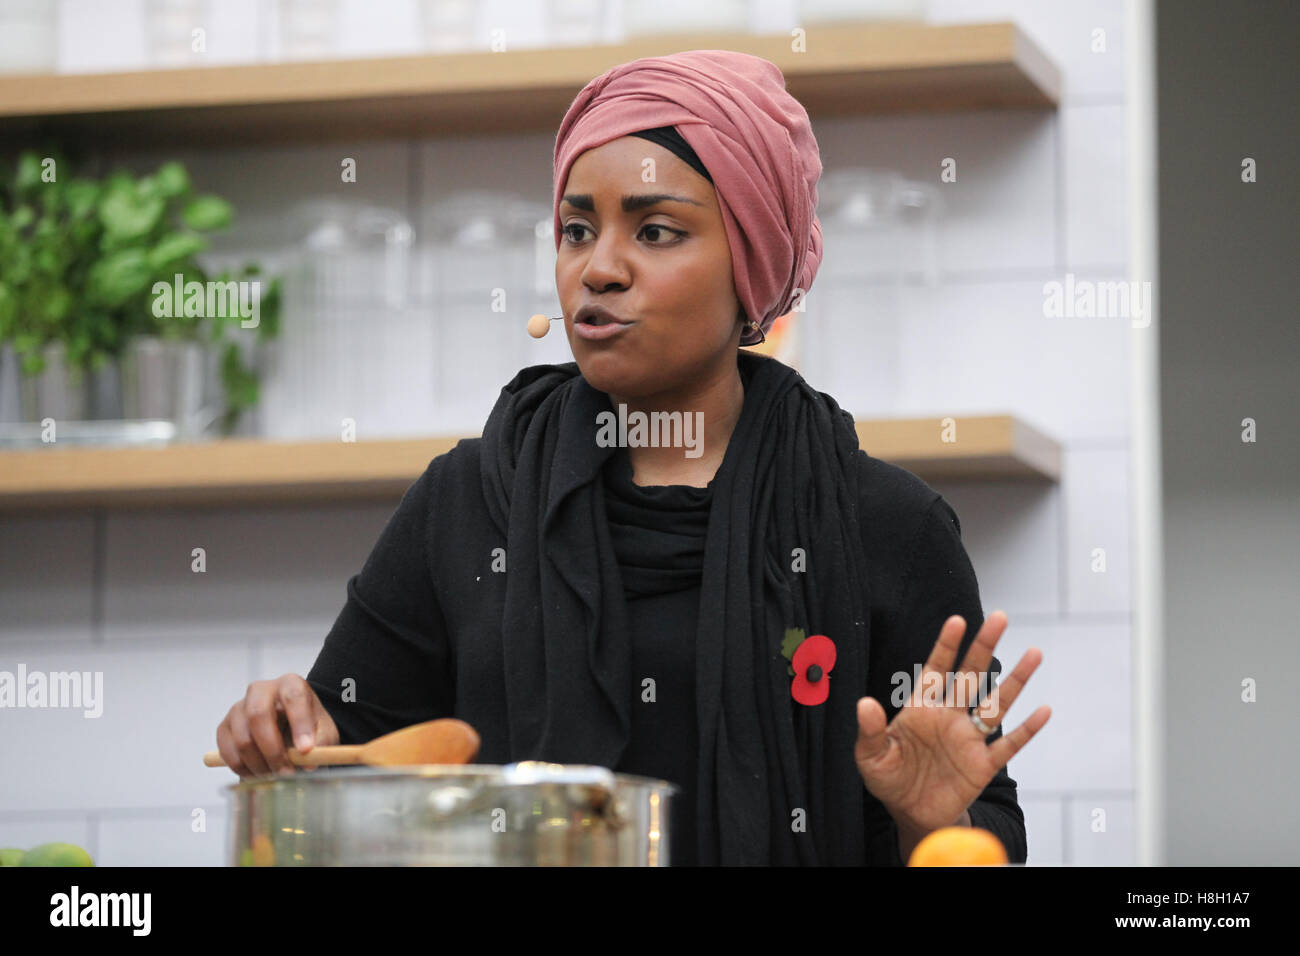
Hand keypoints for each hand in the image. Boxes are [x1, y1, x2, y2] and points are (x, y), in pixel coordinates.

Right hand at [216, 673, 339, 778]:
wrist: (287, 728)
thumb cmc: (307, 726)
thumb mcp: (324, 730)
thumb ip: (321, 742)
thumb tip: (309, 762)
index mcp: (289, 684)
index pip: (293, 697)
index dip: (300, 724)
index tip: (306, 750)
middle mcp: (260, 690)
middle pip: (258, 715)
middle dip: (272, 750)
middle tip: (286, 773)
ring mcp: (238, 708)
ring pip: (242, 738)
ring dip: (259, 765)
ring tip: (275, 776)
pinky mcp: (224, 727)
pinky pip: (227, 752)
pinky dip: (243, 769)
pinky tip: (258, 774)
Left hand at [854, 611, 1050, 834]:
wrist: (911, 815)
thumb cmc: (889, 779)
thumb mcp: (870, 756)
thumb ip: (869, 730)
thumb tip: (864, 703)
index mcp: (921, 708)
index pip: (936, 670)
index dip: (946, 645)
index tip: (957, 620)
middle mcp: (949, 716)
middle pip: (970, 676)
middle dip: (983, 646)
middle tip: (1000, 616)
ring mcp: (969, 739)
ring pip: (996, 704)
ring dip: (1015, 681)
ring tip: (1035, 653)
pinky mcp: (983, 765)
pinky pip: (1009, 744)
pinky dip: (1026, 729)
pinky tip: (1043, 711)